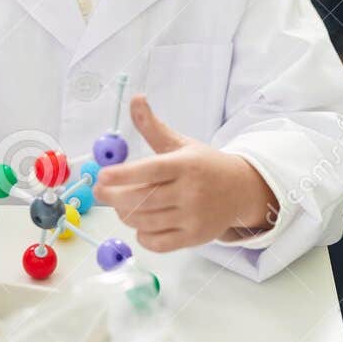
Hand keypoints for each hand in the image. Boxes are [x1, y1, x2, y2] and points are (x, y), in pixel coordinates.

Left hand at [91, 95, 277, 251]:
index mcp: (185, 165)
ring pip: (144, 222)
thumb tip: (136, 99)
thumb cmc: (205, 165)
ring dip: (125, 214)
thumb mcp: (181, 143)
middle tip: (102, 190)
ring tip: (122, 204)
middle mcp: (191, 191)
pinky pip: (156, 243)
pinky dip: (142, 235)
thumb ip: (153, 127)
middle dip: (113, 196)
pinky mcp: (193, 238)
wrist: (241, 190)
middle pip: (142, 200)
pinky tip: (142, 223)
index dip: (124, 174)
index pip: (151, 170)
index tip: (102, 176)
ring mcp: (193, 217)